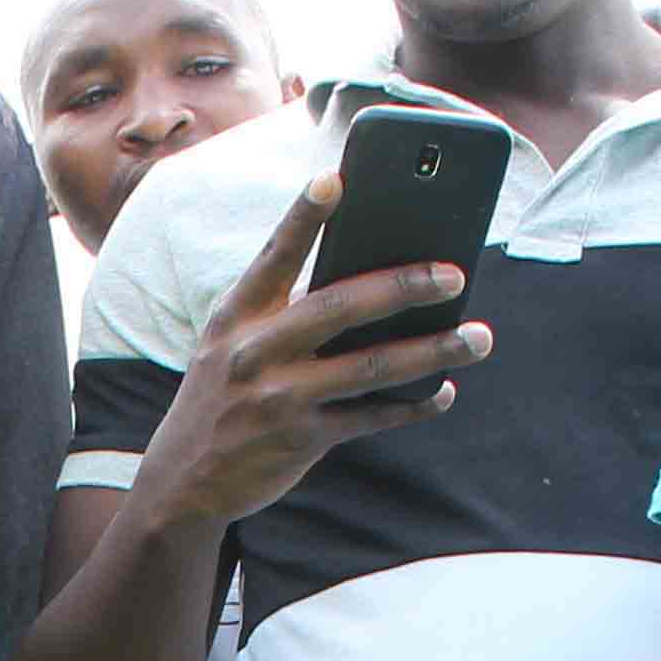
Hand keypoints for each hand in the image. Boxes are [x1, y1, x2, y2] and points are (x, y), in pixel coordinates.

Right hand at [129, 169, 492, 530]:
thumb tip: (370, 285)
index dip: (303, 217)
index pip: (274, 256)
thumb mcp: (230, 344)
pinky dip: (413, 405)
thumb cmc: (223, 396)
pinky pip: (370, 417)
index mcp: (238, 315)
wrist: (183, 481)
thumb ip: (282, 312)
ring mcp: (278, 397)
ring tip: (477, 338)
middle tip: (453, 275)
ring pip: (370, 367)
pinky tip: (442, 392)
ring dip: (432, 351)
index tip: (335, 179)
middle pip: (339, 307)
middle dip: (402, 287)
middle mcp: (255, 351)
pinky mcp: (300, 439)